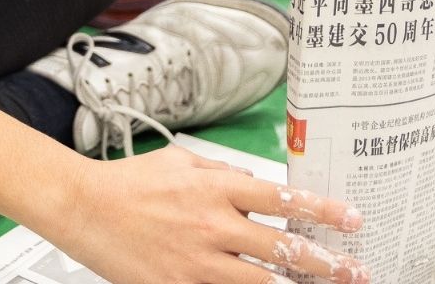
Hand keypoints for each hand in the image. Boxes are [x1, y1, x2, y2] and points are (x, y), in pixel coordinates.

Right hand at [55, 147, 369, 283]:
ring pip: (260, 282)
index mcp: (216, 189)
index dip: (322, 210)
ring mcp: (195, 262)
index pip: (283, 198)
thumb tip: (257, 184)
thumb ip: (223, 173)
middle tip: (353, 269)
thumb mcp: (183, 163)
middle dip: (324, 262)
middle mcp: (211, 225)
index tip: (351, 219)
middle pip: (281, 247)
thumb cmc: (129, 183)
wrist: (82, 207)